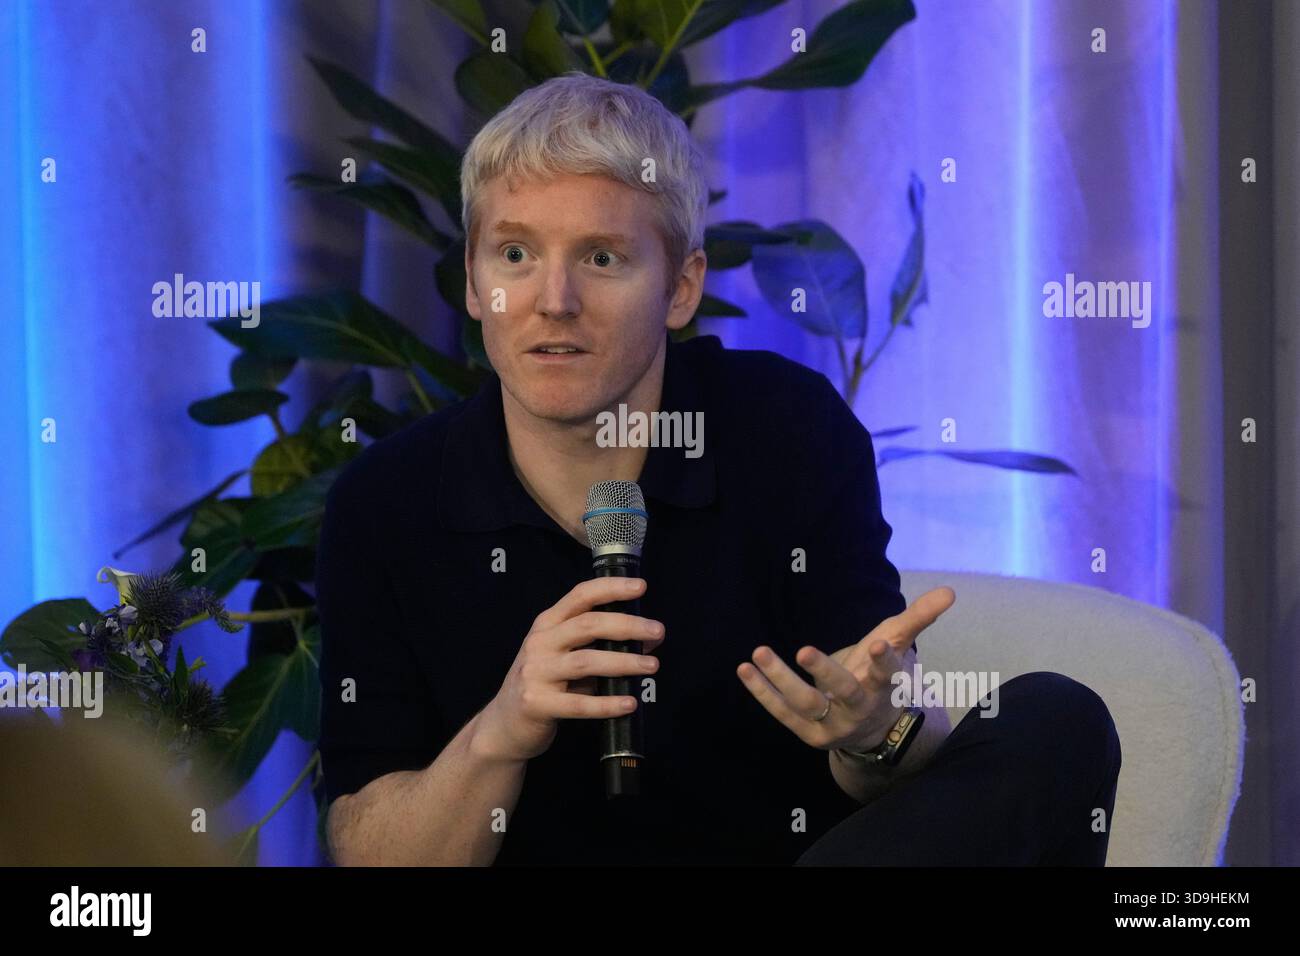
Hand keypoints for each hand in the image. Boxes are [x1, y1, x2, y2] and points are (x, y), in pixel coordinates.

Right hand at [473, 577, 664, 762]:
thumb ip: (597, 646)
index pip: (580, 596)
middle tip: (657, 631)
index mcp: (547, 624)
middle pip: (588, 625)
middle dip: (628, 625)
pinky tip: (629, 703)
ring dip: (624, 662)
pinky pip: (578, 704)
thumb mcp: (562, 657)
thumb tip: (647, 640)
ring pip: (586, 661)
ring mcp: (536, 673)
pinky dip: (607, 704)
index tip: (640, 586)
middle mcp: (539, 643)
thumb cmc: (543, 684)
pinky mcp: (537, 704)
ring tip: (652, 666)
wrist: (504, 724)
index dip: (610, 588)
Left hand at [736, 586, 955, 753]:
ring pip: (806, 702)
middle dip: (825, 673)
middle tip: (804, 650)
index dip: (884, 661)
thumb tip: (950, 590)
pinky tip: (745, 669)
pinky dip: (762, 691)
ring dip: (780, 677)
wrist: (871, 731)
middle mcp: (860, 708)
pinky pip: (781, 712)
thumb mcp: (897, 646)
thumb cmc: (880, 677)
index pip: (888, 674)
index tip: (878, 644)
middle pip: (844, 692)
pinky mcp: (808, 733)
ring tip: (759, 653)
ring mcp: (833, 724)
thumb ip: (919, 618)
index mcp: (884, 686)